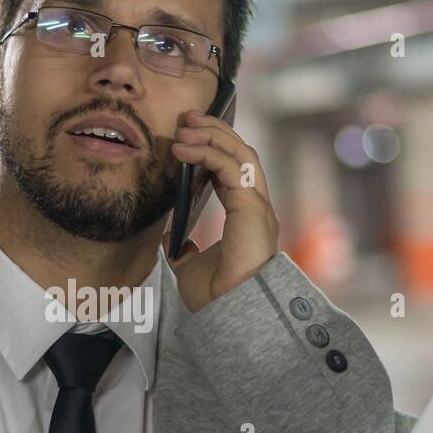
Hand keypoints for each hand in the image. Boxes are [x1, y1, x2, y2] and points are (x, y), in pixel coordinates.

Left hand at [160, 110, 279, 312]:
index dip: (213, 149)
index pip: (234, 171)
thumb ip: (185, 249)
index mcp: (247, 219)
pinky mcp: (252, 209)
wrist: (226, 314)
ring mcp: (259, 207)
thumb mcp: (190, 267)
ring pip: (242, 153)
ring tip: (185, 126)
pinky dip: (208, 152)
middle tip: (187, 117)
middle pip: (242, 154)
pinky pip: (232, 167)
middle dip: (215, 131)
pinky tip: (185, 150)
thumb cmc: (215, 297)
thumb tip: (173, 239)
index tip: (188, 136)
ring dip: (213, 135)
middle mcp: (258, 208)